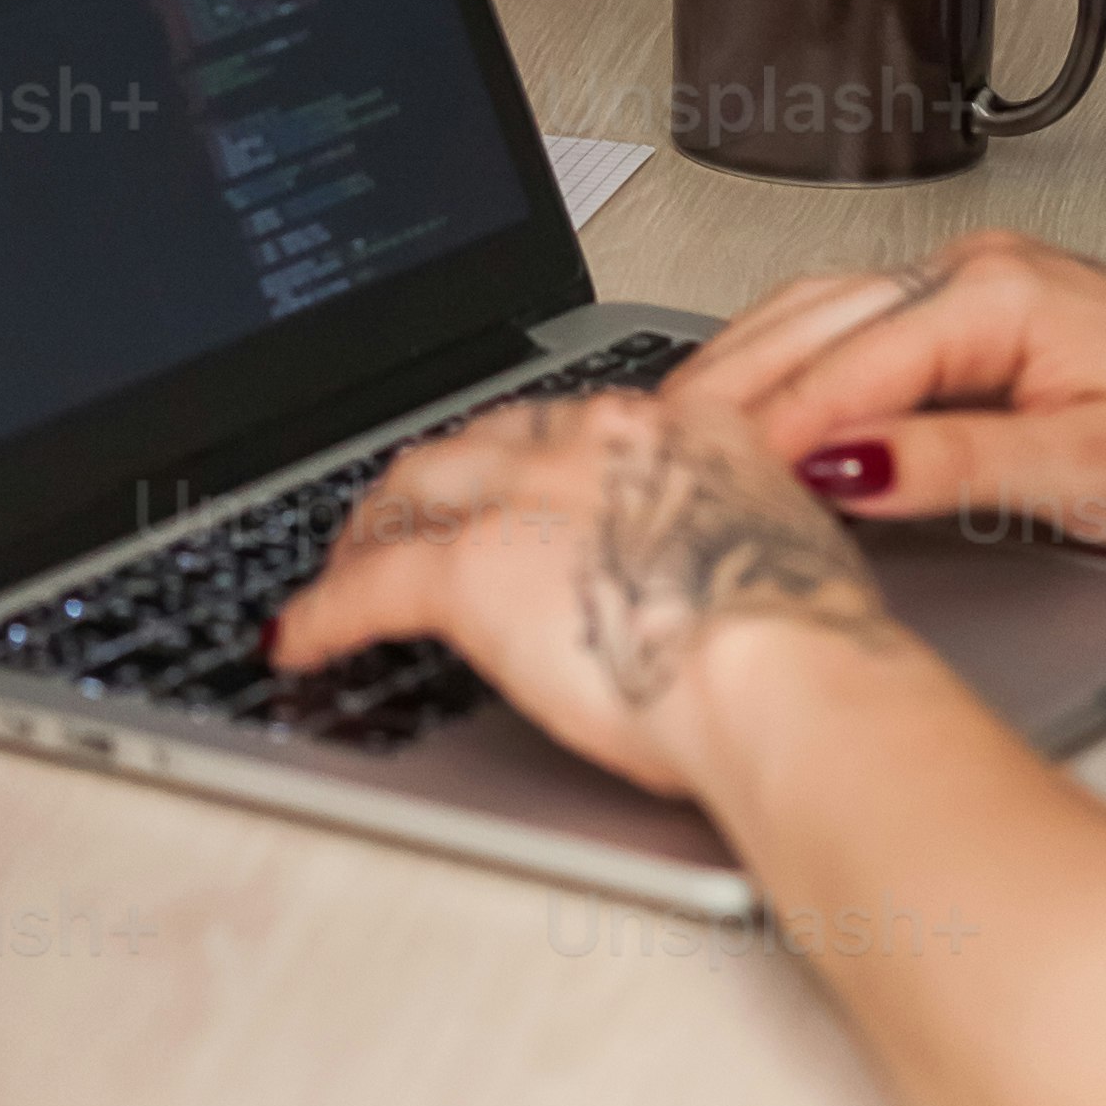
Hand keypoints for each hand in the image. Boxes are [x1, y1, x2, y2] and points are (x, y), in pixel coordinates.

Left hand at [266, 390, 907, 798]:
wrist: (783, 677)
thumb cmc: (806, 650)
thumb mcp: (783, 564)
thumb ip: (727, 551)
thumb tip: (708, 590)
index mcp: (677, 428)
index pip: (567, 429)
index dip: (517, 462)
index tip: (503, 488)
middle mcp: (594, 438)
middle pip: (478, 444)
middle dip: (430, 483)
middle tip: (398, 520)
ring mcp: (525, 494)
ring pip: (414, 495)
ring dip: (371, 534)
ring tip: (344, 571)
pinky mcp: (468, 566)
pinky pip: (370, 585)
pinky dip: (324, 612)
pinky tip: (300, 640)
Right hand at [674, 233, 1105, 550]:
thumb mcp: (1094, 477)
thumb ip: (960, 467)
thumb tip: (849, 471)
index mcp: (998, 293)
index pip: (849, 361)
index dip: (770, 426)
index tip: (701, 475)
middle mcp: (972, 267)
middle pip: (813, 319)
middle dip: (727, 387)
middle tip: (648, 455)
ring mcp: (968, 280)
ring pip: (821, 311)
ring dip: (747, 369)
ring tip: (677, 434)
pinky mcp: (970, 310)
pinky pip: (853, 323)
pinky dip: (791, 361)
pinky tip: (756, 403)